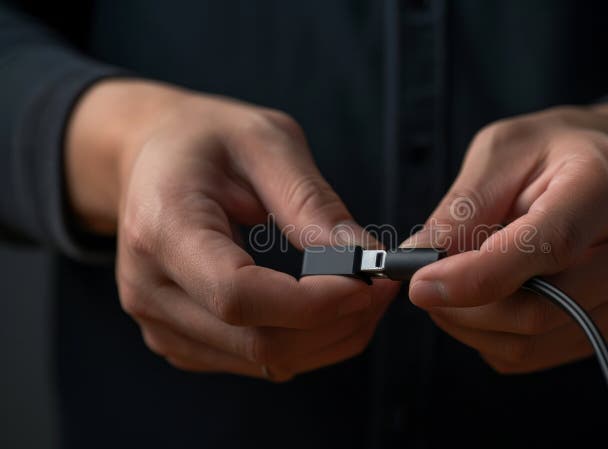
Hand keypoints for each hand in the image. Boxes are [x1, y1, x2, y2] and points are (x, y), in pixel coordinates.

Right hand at [66, 80, 397, 380]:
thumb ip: (311, 201)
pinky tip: (327, 307)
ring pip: (267, 361)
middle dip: (338, 321)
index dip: (313, 301)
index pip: (239, 295)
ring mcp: (160, 323)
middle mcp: (149, 289)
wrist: (152, 157)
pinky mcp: (180, 340)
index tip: (368, 281)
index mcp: (162, 229)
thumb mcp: (265, 141)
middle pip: (259, 340)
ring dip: (331, 336)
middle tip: (382, 286)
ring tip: (363, 291)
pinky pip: (258, 361)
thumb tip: (363, 257)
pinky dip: (307, 342)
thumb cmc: (206, 140)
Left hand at [406, 100, 607, 372]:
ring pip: (530, 342)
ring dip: (469, 325)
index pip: (549, 246)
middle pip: (539, 309)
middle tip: (421, 284)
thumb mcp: (501, 151)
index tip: (421, 283)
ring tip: (447, 286)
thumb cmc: (550, 151)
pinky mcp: (603, 326)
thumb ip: (464, 206)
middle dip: (463, 307)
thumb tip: (418, 257)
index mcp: (607, 187)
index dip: (478, 275)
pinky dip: (488, 337)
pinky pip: (532, 354)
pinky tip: (479, 300)